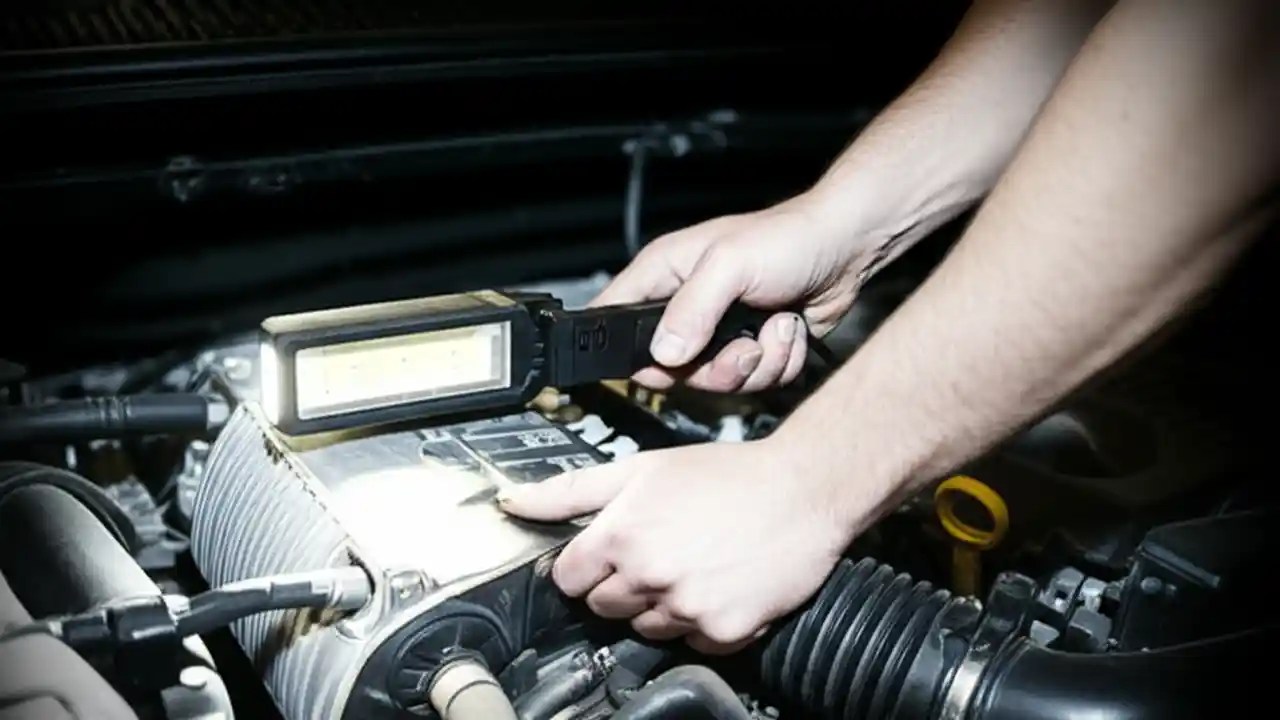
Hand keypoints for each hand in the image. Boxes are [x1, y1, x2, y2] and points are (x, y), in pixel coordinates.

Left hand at [496, 438, 860, 653]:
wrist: (804, 490)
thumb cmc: (727, 474)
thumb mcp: (641, 469)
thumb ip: (570, 490)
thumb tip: (513, 501)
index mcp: (620, 535)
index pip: (567, 577)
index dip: (586, 563)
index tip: (609, 552)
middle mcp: (648, 576)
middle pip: (604, 605)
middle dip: (623, 583)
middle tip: (661, 550)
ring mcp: (686, 608)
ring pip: (647, 627)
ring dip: (662, 604)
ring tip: (695, 563)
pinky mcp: (723, 632)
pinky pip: (693, 642)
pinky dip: (703, 621)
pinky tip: (720, 584)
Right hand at [593, 191, 873, 392]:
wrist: (846, 247)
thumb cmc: (787, 238)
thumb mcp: (730, 265)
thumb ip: (692, 308)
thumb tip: (663, 353)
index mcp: (664, 276)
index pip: (613, 318)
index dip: (620, 348)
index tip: (655, 362)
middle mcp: (686, 309)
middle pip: (669, 371)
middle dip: (712, 368)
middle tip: (739, 345)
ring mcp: (719, 334)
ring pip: (716, 383)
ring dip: (756, 363)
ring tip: (774, 327)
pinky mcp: (753, 352)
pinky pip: (754, 384)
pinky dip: (779, 364)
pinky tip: (788, 330)